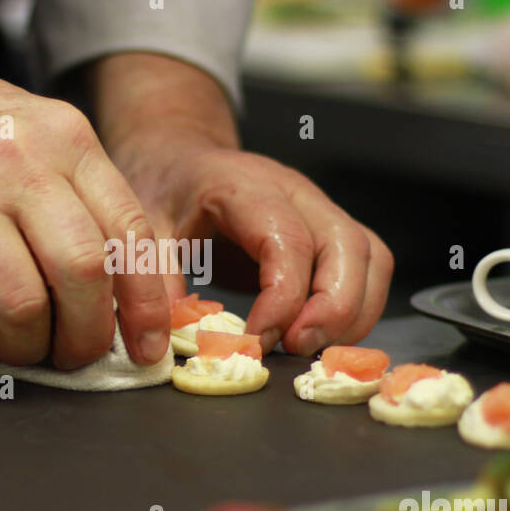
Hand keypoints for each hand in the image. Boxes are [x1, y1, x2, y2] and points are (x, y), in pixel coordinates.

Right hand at [0, 0, 170, 368]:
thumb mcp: (40, 134)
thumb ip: (83, 195)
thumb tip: (128, 288)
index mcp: (67, 142)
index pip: (131, 233)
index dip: (147, 304)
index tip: (146, 347)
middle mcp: (20, 165)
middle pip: (83, 275)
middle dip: (86, 336)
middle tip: (72, 354)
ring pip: (21, 304)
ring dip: (25, 346)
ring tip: (16, 347)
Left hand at [91, 53, 393, 355]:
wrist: (179, 160)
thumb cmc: (164, 192)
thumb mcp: (139, 230)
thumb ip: (152, 279)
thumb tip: (166, 337)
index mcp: (243, 185)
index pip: (287, 240)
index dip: (283, 298)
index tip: (257, 339)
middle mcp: (294, 191)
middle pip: (347, 245)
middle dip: (333, 309)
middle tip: (297, 350)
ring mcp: (318, 208)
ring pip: (369, 256)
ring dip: (353, 312)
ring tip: (312, 348)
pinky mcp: (328, 229)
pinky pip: (368, 265)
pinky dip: (357, 306)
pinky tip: (322, 335)